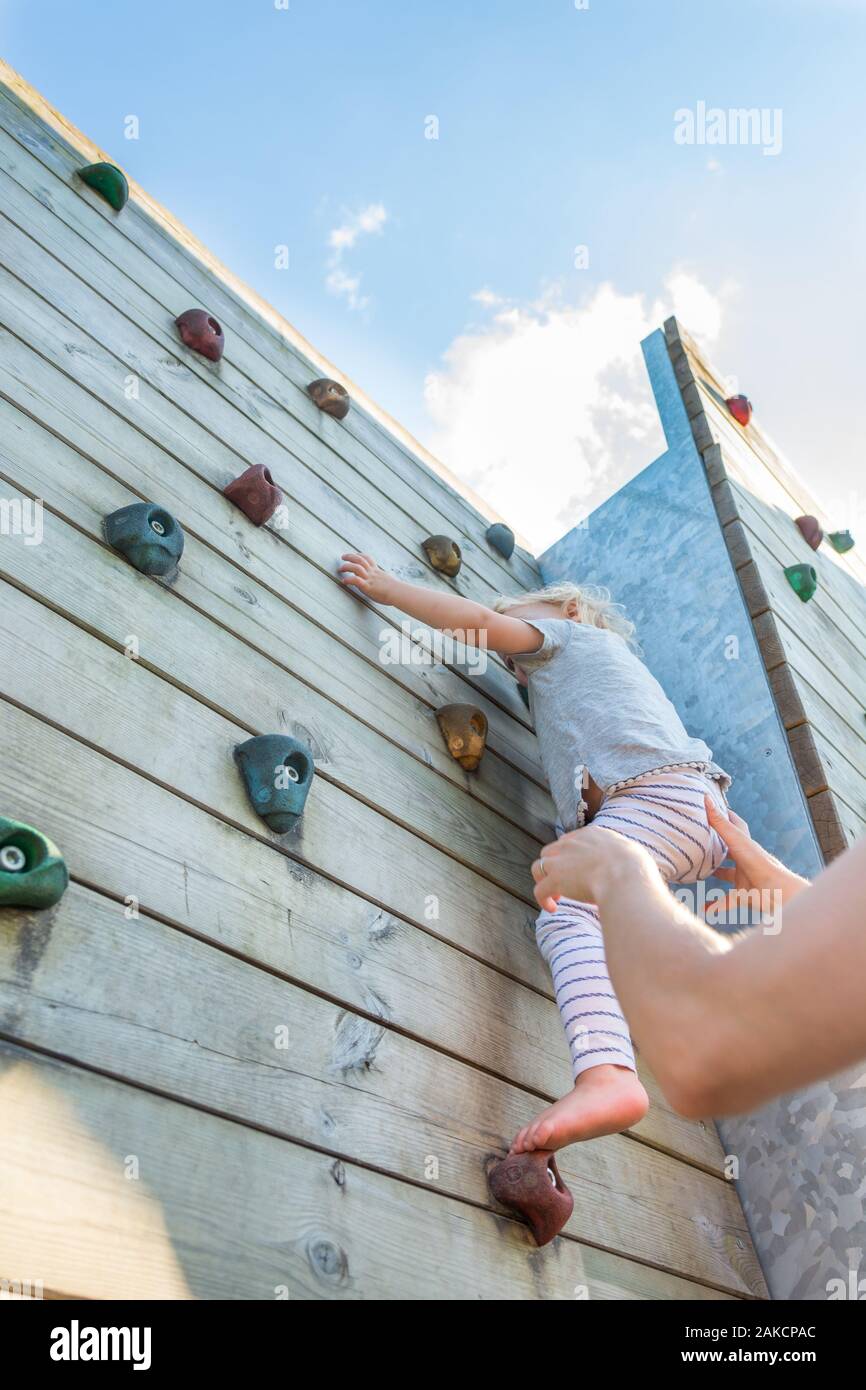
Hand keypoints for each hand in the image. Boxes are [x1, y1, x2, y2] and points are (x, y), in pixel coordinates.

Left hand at [338, 553, 395, 604]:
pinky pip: (356, 580)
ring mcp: (369, 579)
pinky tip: (344, 582)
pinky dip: (348, 580)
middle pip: (360, 559)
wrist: (398, 593)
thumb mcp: (390, 580)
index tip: (355, 554)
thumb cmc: (396, 590)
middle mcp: (372, 573)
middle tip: (343, 557)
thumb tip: (390, 577)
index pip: (368, 558)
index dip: (360, 555)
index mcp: (377, 571)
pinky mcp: (367, 587)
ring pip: (356, 567)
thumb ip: (386, 578)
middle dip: (350, 556)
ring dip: (346, 566)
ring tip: (340, 569)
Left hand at [531, 825, 649, 912]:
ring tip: (556, 897)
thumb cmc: (636, 869)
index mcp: (591, 834)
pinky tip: (553, 909)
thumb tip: (632, 864)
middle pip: (551, 851)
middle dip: (554, 867)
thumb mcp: (632, 853)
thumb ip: (624, 855)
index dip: (571, 857)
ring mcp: (561, 860)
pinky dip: (543, 899)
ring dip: (544, 881)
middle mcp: (572, 842)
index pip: (571, 841)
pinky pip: (539, 889)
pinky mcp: (555, 879)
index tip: (578, 871)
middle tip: (565, 885)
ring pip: (539, 867)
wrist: (625, 877)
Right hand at [705, 797, 809, 915]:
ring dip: (715, 874)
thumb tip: (706, 798)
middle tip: (700, 840)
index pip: (735, 825)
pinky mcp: (744, 895)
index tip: (712, 808)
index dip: (725, 816)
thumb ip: (720, 822)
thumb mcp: (736, 840)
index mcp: (746, 844)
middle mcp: (745, 859)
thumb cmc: (759, 863)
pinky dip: (716, 906)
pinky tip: (705, 909)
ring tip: (698, 872)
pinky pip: (726, 901)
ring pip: (727, 875)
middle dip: (717, 846)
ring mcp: (745, 877)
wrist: (778, 893)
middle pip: (729, 850)